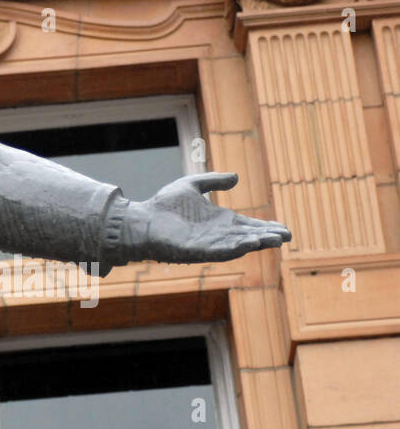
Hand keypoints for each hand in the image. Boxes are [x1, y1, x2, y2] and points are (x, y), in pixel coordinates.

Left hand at [125, 172, 290, 263]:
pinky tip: (248, 244)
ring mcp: (209, 244)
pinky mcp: (197, 251)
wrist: (142, 218)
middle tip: (287, 236)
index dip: (267, 227)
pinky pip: (219, 251)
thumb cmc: (164, 205)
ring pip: (238, 245)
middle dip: (267, 236)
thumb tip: (236, 177)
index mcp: (220, 221)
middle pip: (248, 237)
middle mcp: (218, 235)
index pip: (249, 225)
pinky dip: (235, 248)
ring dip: (255, 242)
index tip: (285, 228)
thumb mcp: (192, 186)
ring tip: (274, 239)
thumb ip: (213, 181)